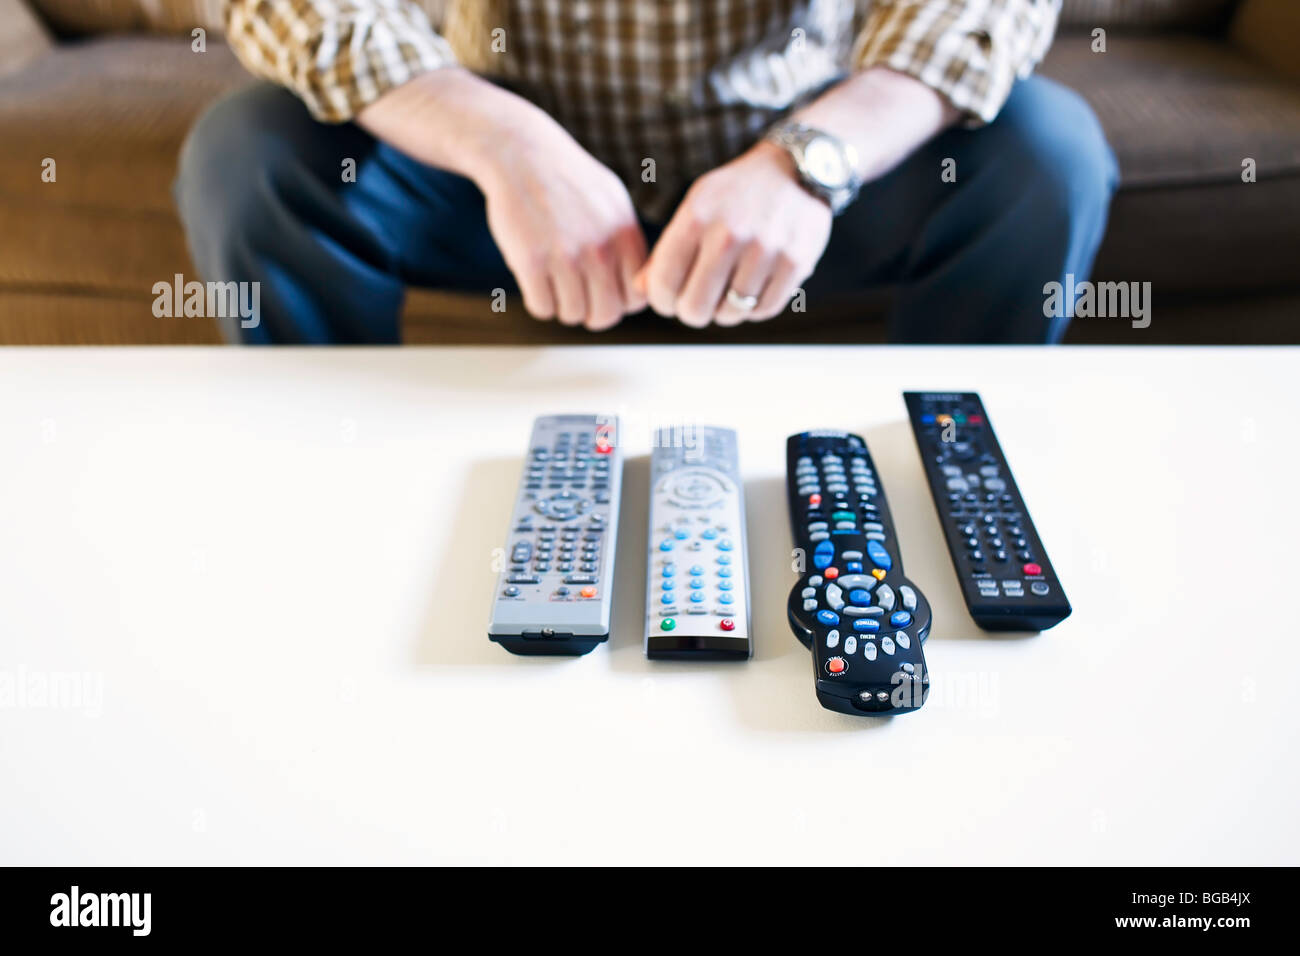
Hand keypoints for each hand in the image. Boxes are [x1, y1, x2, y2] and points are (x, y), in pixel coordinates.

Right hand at [358, 69, 645, 329]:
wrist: (521, 153)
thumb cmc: (567, 180)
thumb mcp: (612, 202)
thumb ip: (629, 243)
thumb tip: (642, 287)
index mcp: (624, 235)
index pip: (636, 299)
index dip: (619, 303)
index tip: (603, 292)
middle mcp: (600, 249)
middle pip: (606, 315)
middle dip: (591, 314)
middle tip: (577, 297)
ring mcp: (566, 256)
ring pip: (572, 315)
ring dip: (562, 307)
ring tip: (555, 283)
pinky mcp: (531, 261)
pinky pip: (542, 308)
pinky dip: (538, 301)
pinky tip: (536, 280)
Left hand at [637, 142, 832, 326]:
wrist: (795, 170)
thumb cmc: (736, 195)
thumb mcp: (696, 208)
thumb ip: (666, 251)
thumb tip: (641, 291)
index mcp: (697, 217)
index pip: (663, 283)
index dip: (662, 301)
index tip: (669, 300)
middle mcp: (730, 233)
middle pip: (695, 309)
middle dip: (692, 311)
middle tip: (699, 301)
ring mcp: (765, 249)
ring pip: (730, 313)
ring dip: (726, 310)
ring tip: (729, 290)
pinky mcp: (795, 262)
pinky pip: (763, 310)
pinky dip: (755, 307)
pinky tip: (753, 288)